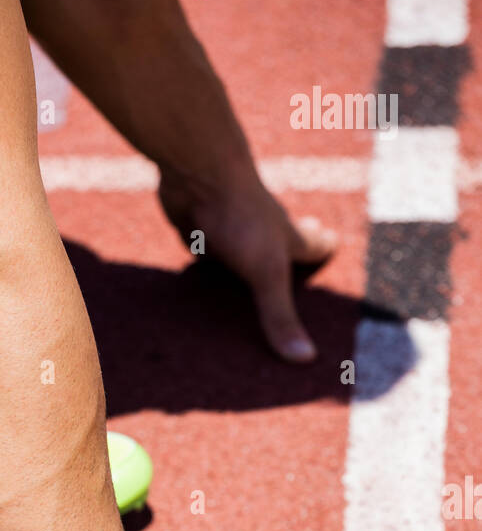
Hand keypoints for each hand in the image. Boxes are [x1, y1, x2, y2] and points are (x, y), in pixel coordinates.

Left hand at [159, 165, 337, 363]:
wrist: (197, 170)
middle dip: (289, 257)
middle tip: (299, 263)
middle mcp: (262, 231)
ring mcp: (231, 227)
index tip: (334, 247)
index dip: (323, 249)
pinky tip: (199, 270)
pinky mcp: (200, 227)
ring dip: (246, 263)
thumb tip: (305, 360)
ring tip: (249, 280)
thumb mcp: (266, 272)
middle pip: (280, 246)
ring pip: (242, 250)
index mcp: (287, 238)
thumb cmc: (240, 216)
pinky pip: (207, 250)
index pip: (314, 246)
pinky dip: (208, 260)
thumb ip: (279, 316)